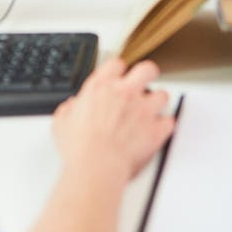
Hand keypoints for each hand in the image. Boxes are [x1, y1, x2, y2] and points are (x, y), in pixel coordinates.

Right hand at [52, 57, 174, 184]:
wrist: (96, 167)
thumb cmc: (80, 147)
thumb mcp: (62, 122)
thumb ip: (69, 109)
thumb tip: (71, 108)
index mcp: (101, 87)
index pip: (116, 64)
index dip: (118, 70)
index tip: (117, 77)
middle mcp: (125, 93)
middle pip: (147, 69)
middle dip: (147, 74)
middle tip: (143, 82)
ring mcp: (143, 110)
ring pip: (162, 95)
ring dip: (158, 102)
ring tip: (151, 110)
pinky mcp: (155, 130)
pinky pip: (169, 121)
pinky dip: (165, 126)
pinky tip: (158, 129)